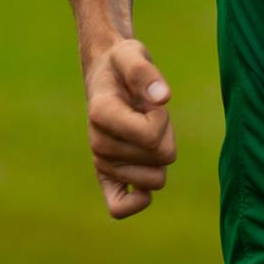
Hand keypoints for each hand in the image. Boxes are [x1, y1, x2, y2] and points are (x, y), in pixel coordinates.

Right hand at [85, 38, 175, 219]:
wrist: (106, 75)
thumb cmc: (122, 64)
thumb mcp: (133, 56)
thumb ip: (145, 74)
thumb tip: (163, 98)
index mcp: (101, 114)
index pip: (151, 137)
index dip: (162, 118)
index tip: (152, 101)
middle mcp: (98, 143)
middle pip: (161, 158)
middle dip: (165, 134)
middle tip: (148, 114)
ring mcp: (102, 162)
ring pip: (155, 179)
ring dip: (158, 156)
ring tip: (143, 131)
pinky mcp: (106, 177)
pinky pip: (119, 206)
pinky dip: (137, 200)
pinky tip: (143, 183)